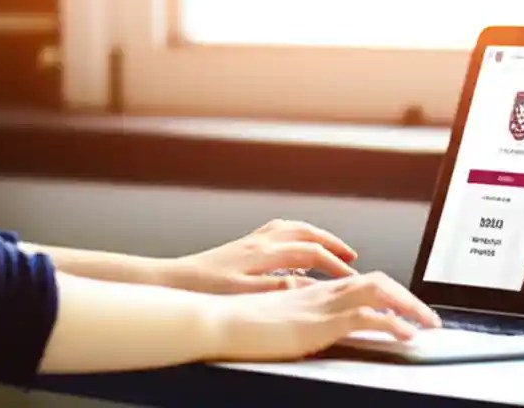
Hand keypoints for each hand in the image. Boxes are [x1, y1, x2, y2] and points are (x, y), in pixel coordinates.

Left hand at [172, 219, 359, 293]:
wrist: (172, 280)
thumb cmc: (204, 290)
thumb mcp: (242, 294)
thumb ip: (276, 288)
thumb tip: (307, 284)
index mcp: (264, 252)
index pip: (310, 253)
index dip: (334, 265)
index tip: (351, 279)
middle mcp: (260, 241)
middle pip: (306, 233)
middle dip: (332, 244)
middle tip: (351, 258)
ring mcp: (251, 240)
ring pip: (293, 228)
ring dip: (316, 236)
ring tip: (331, 249)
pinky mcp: (243, 245)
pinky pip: (279, 231)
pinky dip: (296, 236)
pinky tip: (296, 249)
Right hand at [207, 271, 442, 361]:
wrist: (219, 320)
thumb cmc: (241, 324)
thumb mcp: (280, 320)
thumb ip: (303, 320)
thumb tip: (319, 330)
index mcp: (315, 292)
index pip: (362, 284)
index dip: (389, 293)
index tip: (407, 309)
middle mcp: (324, 293)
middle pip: (378, 282)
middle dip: (408, 298)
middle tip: (429, 317)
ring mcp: (323, 306)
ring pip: (379, 292)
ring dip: (409, 307)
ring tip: (429, 323)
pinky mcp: (320, 323)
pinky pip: (366, 318)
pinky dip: (392, 324)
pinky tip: (407, 335)